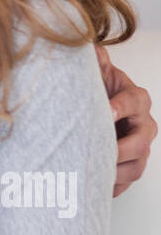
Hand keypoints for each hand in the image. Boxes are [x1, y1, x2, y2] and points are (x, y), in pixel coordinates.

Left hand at [96, 47, 157, 196]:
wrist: (104, 109)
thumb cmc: (102, 93)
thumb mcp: (100, 74)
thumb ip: (97, 62)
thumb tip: (91, 48)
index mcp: (137, 99)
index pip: (134, 102)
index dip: (121, 107)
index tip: (107, 110)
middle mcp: (144, 126)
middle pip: (140, 143)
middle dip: (119, 149)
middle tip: (99, 152)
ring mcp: (141, 149)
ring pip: (136, 167)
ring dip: (115, 173)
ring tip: (94, 173)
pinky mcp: (132, 167)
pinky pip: (127, 183)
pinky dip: (112, 187)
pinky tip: (94, 187)